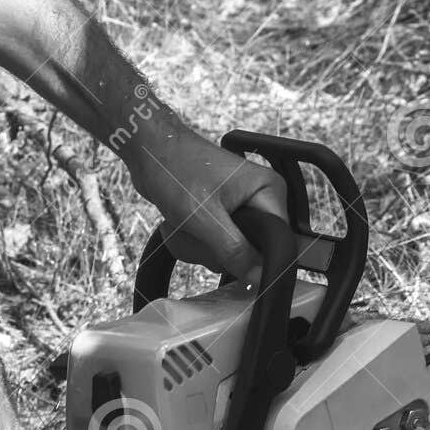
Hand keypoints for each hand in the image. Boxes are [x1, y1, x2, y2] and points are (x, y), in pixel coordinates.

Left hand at [126, 129, 287, 279]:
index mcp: (269, 191)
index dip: (256, 258)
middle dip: (219, 251)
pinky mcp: (224, 216)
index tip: (229, 256)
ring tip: (187, 225)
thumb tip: (259, 278)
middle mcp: (261, 199)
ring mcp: (242, 208)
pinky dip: (196, 243)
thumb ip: (234, 250)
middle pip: (253, 252)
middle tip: (199, 231)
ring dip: (202, 248)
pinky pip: (217, 246)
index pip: (279, 242)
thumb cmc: (175, 170)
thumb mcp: (205, 217)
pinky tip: (183, 226)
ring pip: (232, 253)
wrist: (150, 152)